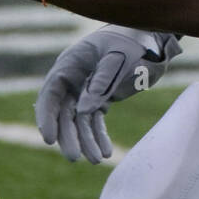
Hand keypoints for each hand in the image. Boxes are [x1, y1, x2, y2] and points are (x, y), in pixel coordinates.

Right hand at [35, 25, 182, 162]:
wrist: (152, 37)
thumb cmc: (133, 41)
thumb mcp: (120, 58)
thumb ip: (102, 82)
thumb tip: (83, 111)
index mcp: (71, 63)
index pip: (51, 93)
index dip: (47, 117)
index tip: (48, 138)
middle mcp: (73, 78)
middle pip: (63, 112)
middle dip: (68, 136)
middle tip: (74, 158)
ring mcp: (85, 89)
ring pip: (79, 120)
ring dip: (86, 140)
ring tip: (96, 161)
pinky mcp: (99, 97)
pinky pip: (95, 120)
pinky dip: (99, 135)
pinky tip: (106, 152)